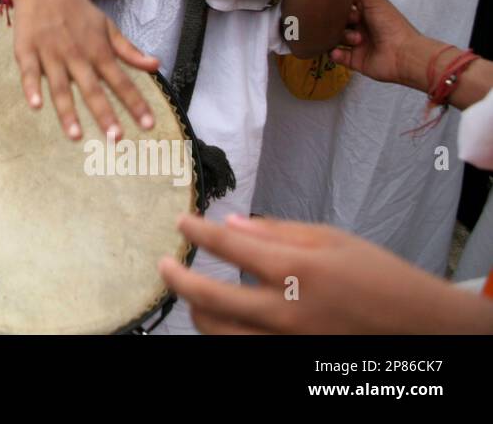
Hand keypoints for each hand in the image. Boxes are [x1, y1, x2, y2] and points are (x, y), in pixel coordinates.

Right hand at [9, 0, 158, 139]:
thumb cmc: (77, 9)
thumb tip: (156, 65)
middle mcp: (77, 55)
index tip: (148, 126)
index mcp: (98, 50)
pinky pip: (29, 72)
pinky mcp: (26, 51)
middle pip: (92, 89)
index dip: (135, 104)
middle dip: (105, 114)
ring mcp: (50, 53)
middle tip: (116, 138)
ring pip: (60, 87)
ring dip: (68, 112)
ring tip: (76, 136)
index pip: (121, 81)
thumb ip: (129, 50)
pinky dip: (32, 88)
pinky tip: (36, 105)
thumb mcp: (107, 26)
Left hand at [158, 213, 492, 333]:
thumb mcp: (330, 238)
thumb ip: (276, 231)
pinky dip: (223, 332)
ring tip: (188, 292)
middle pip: (208, 299)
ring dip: (195, 311)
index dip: (196, 232)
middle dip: (176, 279)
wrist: (418, 326)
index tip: (181, 223)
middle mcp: (284, 312)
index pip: (228, 248)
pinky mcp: (287, 358)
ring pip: (217, 333)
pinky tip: (220, 317)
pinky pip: (240, 348)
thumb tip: (230, 225)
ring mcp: (284, 341)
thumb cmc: (377, 276)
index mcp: (296, 271)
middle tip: (163, 264)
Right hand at [330, 0, 426, 88]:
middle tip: (348, 22)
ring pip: (335, 38)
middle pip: (337, 22)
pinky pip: (336, 56)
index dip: (339, 4)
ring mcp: (356, 44)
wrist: (403, 54)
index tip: (338, 3)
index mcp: (366, 13)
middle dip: (337, 21)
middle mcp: (360, 27)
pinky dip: (334, 53)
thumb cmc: (390, 24)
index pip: (344, 6)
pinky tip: (338, 51)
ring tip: (356, 40)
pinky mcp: (354, 60)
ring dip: (340, 37)